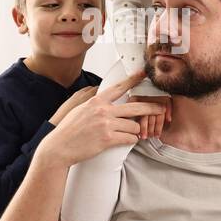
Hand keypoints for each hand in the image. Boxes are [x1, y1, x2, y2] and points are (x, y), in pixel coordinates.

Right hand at [38, 70, 166, 166]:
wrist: (59, 147)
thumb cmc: (68, 130)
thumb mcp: (80, 109)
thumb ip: (95, 103)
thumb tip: (105, 98)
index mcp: (96, 101)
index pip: (119, 87)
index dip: (133, 79)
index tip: (143, 74)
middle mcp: (103, 110)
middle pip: (135, 106)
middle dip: (151, 107)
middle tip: (161, 108)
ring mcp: (106, 124)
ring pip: (134, 125)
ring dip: (135, 131)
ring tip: (130, 133)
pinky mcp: (108, 139)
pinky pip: (129, 138)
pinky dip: (131, 140)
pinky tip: (126, 140)